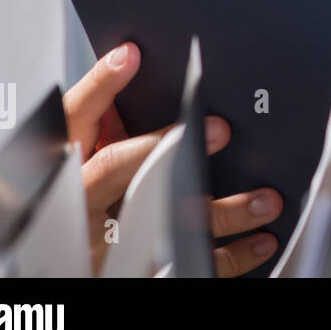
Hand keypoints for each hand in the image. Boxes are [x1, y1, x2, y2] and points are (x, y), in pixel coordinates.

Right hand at [62, 41, 283, 275]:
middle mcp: (77, 206)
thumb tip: (153, 72)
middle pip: (114, 170)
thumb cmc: (87, 208)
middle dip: (165, 147)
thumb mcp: (85, 167)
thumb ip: (112, 131)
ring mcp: (100, 248)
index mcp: (65, 167)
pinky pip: (185, 268)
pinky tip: (262, 240)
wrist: (72, 270)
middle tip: (221, 130)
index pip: (73, 118)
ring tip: (265, 199)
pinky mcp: (132, 275)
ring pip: (159, 224)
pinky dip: (229, 258)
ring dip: (221, 212)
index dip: (99, 86)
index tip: (130, 55)